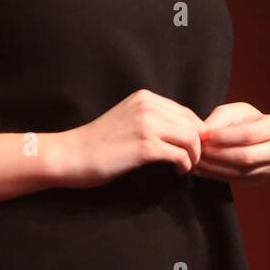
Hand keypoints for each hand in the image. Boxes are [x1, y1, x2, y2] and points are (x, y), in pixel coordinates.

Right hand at [58, 88, 205, 186]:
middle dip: (198, 144)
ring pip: (191, 138)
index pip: (186, 112)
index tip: (193, 148)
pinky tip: (177, 171)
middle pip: (192, 124)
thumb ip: (152, 117)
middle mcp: (148, 106)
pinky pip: (180, 155)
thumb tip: (182, 129)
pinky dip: (184, 165)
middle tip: (193, 160)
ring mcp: (147, 125)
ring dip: (194, 155)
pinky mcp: (144, 147)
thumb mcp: (128, 117)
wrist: (70, 155)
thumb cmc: (98, 142)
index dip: (195, 132)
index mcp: (145, 98)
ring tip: (186, 166)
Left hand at [191, 102, 269, 184]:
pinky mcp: (261, 179)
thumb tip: (204, 134)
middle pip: (247, 156)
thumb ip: (218, 120)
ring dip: (215, 167)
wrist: (251, 135)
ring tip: (197, 160)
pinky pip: (237, 180)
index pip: (250, 134)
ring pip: (241, 171)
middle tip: (198, 150)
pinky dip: (217, 175)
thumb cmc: (242, 120)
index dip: (225, 137)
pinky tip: (203, 169)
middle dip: (218, 154)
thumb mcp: (232, 112)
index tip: (204, 136)